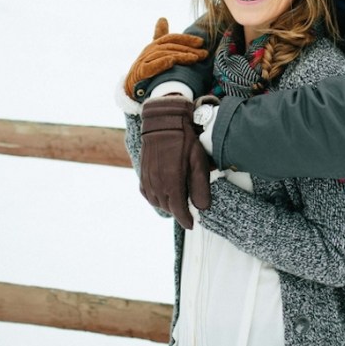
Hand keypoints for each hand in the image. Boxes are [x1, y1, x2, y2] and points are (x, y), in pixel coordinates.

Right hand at [124, 18, 208, 98]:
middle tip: (204, 53)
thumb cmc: (147, 69)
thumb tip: (162, 18)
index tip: (201, 42)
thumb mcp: (155, 53)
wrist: (132, 88)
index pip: (172, 38)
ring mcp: (144, 60)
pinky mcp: (140, 72)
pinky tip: (172, 62)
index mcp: (155, 45)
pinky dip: (162, 63)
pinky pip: (152, 66)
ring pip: (165, 54)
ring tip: (195, 59)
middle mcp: (149, 50)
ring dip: (181, 56)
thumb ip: (161, 38)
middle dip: (189, 49)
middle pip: (171, 46)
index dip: (186, 38)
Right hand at [139, 96, 210, 228]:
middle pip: (168, 207)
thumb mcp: (198, 160)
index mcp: (172, 182)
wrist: (163, 122)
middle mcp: (157, 183)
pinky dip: (155, 198)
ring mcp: (148, 179)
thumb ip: (200, 186)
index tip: (191, 224)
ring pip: (157, 201)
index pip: (179, 210)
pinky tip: (163, 194)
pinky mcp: (142, 173)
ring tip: (178, 203)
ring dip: (167, 205)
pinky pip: (147, 193)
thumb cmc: (184, 139)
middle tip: (188, 211)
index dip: (186, 219)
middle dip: (178, 212)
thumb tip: (202, 208)